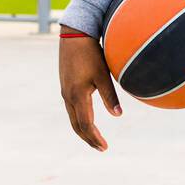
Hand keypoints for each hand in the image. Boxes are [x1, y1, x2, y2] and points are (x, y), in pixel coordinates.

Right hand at [59, 26, 120, 151]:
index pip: (86, 125)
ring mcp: (65, 92)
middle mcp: (68, 97)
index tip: (105, 147)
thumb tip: (118, 115)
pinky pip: (72, 109)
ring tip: (95, 138)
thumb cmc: (91, 54)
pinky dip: (79, 119)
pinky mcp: (66, 86)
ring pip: (73, 118)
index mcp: (77, 96)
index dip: (95, 138)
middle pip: (77, 126)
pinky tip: (86, 119)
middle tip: (101, 148)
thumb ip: (110, 96)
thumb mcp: (103, 75)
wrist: (75, 36)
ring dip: (83, 130)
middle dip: (89, 138)